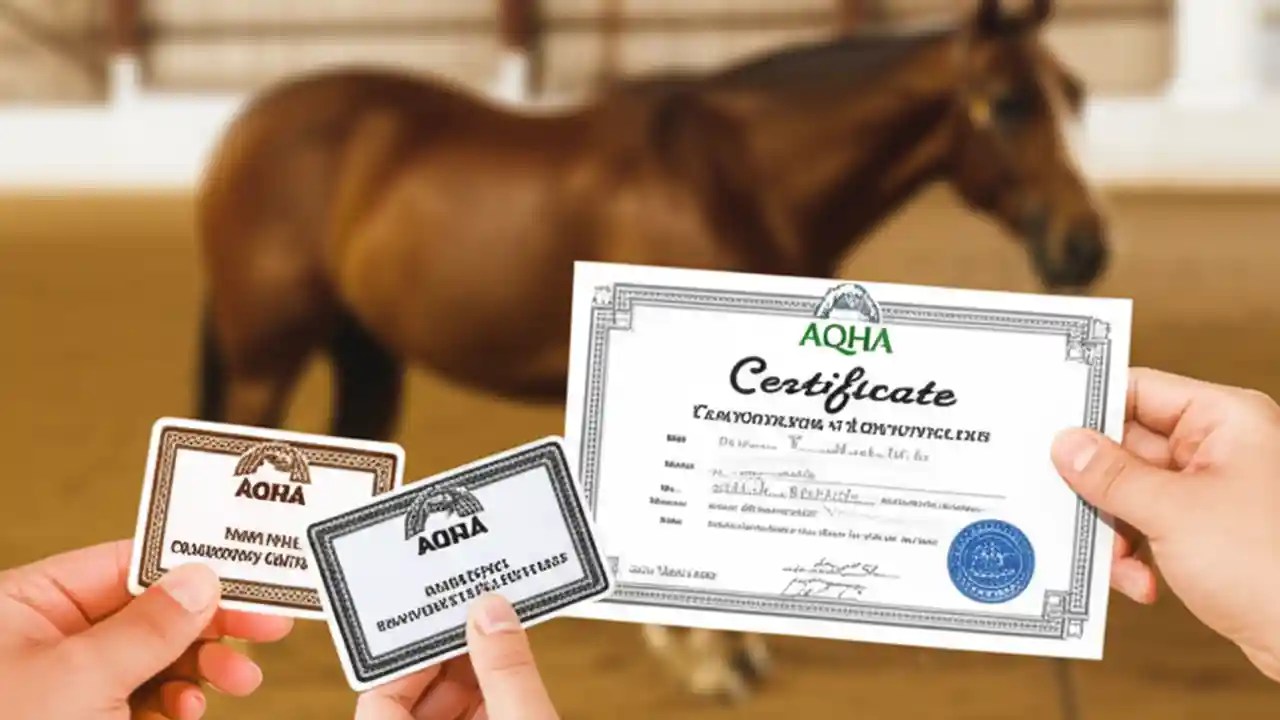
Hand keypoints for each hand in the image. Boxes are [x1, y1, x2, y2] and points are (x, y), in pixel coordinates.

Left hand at [0, 540, 292, 718]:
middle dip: (209, 624)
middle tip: (268, 627)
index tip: (249, 576)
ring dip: (205, 667)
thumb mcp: (81, 678)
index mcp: (29, 605)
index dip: (190, 566)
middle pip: (151, 610)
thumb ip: (148, 627)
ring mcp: (72, 683)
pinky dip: (179, 701)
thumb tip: (201, 579)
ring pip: (158, 657)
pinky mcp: (90, 718)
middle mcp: (51, 637)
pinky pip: (149, 696)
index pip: (123, 564)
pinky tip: (190, 709)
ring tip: (241, 679)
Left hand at [356, 594, 556, 719]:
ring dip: (475, 671)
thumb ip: (507, 670)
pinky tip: (513, 665)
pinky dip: (494, 693)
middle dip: (448, 654)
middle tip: (471, 614)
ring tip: (497, 632)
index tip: (431, 619)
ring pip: (449, 707)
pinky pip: (477, 717)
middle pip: (416, 695)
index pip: (379, 696)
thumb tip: (491, 612)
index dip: (404, 652)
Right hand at [1051, 367, 1279, 680]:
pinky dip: (1137, 553)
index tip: (1045, 429)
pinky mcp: (1211, 530)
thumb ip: (1111, 475)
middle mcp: (1222, 447)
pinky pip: (1152, 525)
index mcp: (1226, 420)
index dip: (1091, 408)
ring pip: (1135, 491)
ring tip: (1118, 562)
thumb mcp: (1172, 514)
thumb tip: (1067, 445)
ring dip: (1116, 529)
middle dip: (1099, 488)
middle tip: (1064, 507)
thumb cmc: (1270, 567)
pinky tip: (1141, 582)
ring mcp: (1216, 490)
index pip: (1138, 390)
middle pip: (1129, 446)